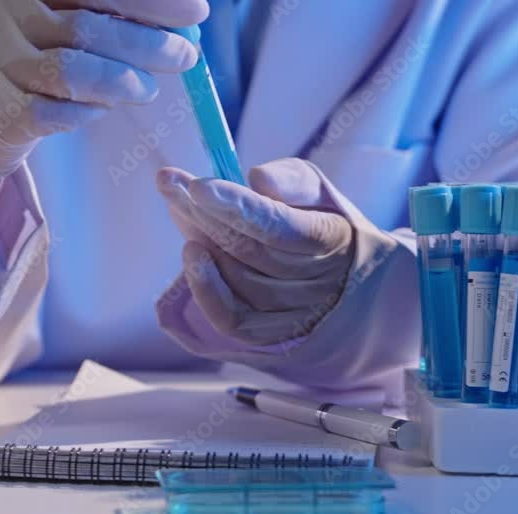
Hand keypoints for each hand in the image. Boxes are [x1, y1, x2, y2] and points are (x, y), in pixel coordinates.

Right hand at [0, 0, 207, 229]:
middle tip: (184, 56)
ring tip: (146, 90)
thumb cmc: (18, 71)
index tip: (194, 11)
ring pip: (72, 71)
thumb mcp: (44, 30)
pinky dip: (88, 112)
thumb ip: (95, 23)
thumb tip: (175, 29)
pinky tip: (101, 110)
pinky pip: (55, 113)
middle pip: (87, 27)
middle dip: (147, 43)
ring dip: (122, 81)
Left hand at [156, 159, 354, 345]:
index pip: (278, 225)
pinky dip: (204, 289)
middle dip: (203, 213)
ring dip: (201, 242)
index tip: (196, 185)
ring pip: (237, 280)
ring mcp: (295, 315)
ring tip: (181, 210)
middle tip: (169, 183)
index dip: (236, 206)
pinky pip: (231, 319)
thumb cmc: (322, 226)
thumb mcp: (320, 193)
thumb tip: (257, 179)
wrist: (348, 288)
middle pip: (249, 250)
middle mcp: (317, 284)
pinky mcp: (272, 337)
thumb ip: (292, 181)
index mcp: (333, 240)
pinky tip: (190, 256)